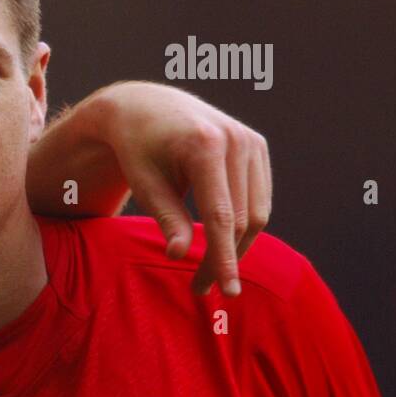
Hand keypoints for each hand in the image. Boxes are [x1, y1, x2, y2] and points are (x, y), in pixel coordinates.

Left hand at [96, 81, 270, 295]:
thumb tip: (179, 256)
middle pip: (241, 218)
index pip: (221, 215)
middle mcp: (236, 140)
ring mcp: (251, 140)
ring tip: (209, 271)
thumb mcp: (144, 184)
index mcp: (205, 146)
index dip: (224, 257)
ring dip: (237, 246)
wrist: (145, 106)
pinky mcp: (256, 145)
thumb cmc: (137, 148)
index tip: (226, 290)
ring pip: (256, 212)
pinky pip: (258, 197)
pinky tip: (221, 241)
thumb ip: (166, 219)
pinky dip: (243, 223)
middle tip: (202, 289)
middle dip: (224, 258)